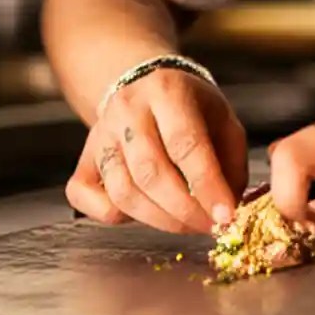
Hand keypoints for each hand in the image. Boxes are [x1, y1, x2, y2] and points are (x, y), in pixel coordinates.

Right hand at [66, 68, 247, 232]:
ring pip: (123, 191)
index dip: (207, 185)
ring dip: (160, 220)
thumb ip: (231, 164)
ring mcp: (99, 135)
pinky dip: (117, 217)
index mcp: (166, 91)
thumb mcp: (223, 121)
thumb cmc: (190, 110)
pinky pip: (89, 200)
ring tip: (187, 224)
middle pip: (150, 172)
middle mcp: (127, 110)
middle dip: (184, 210)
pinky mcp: (82, 161)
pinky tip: (146, 213)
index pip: (185, 144)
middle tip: (208, 226)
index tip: (226, 216)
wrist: (144, 89)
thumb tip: (229, 209)